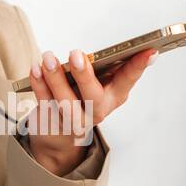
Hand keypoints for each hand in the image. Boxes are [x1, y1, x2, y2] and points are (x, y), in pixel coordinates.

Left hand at [24, 46, 154, 175]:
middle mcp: (97, 111)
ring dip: (55, 78)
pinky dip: (39, 85)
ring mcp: (75, 121)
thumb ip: (105, 68)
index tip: (150, 50)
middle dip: (84, 75)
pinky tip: (35, 69)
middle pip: (93, 97)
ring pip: (65, 103)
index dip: (139, 66)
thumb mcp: (99, 84)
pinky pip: (45, 102)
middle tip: (76, 54)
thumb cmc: (82, 98)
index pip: (129, 79)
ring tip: (48, 58)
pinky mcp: (53, 123)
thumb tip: (108, 50)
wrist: (60, 135)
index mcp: (114, 96)